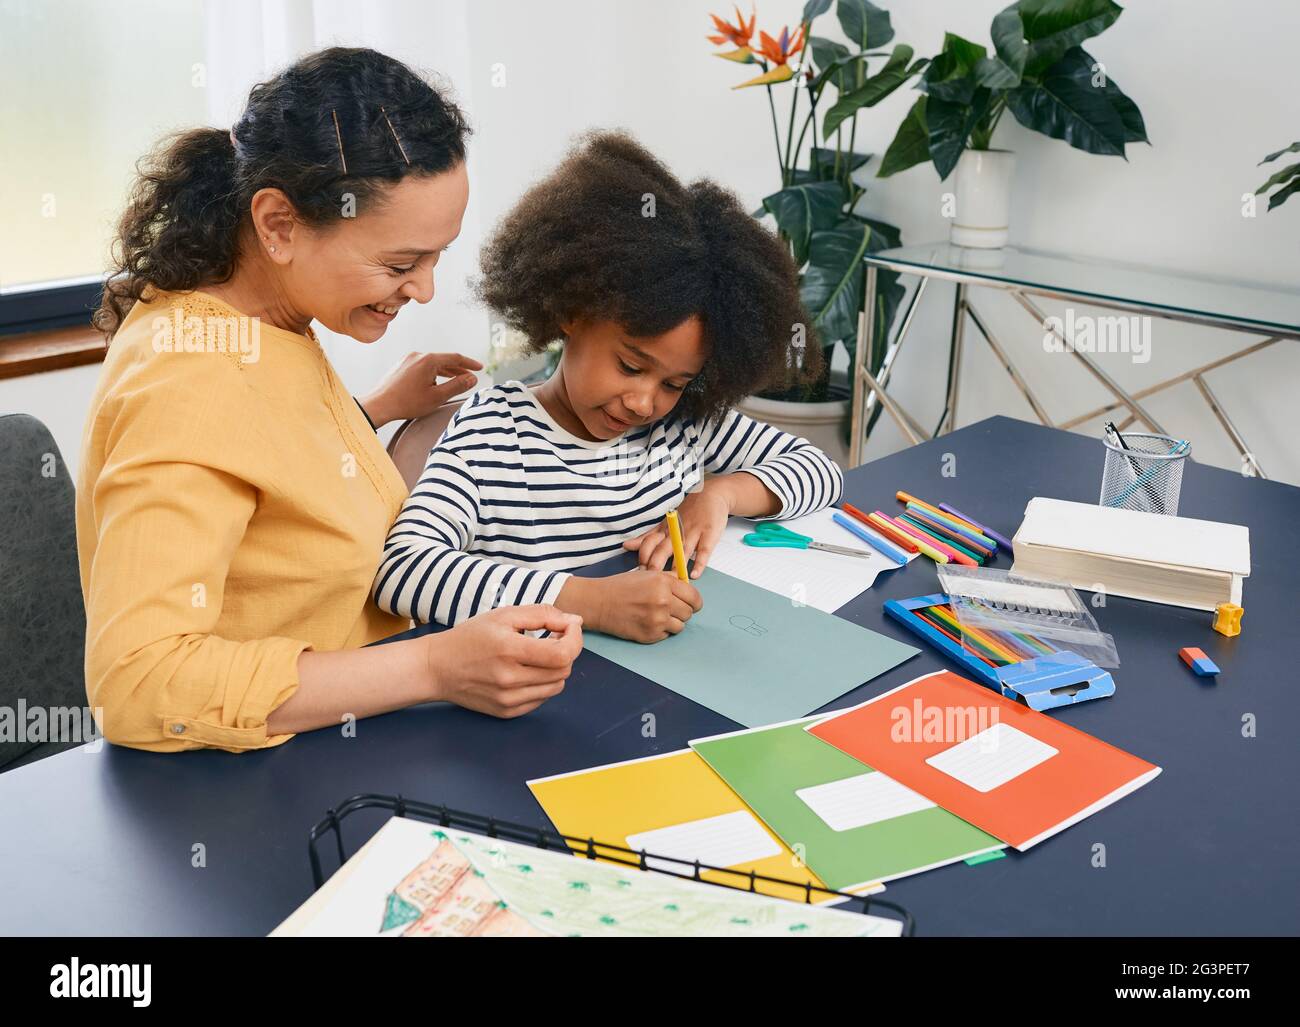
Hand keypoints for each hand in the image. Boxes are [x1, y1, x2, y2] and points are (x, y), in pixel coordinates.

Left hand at [360, 351, 483, 427]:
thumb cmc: (406, 402)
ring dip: (445, 372)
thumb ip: (457, 385)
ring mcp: (408, 360)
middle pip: (444, 360)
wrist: (379, 405)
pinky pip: (422, 366)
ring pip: (432, 364)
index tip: (479, 368)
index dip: (470, 363)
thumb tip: (472, 378)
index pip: (455, 358)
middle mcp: (418, 355)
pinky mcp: (401, 366)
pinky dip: (433, 373)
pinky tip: (435, 382)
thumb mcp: (437, 397)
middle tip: (470, 377)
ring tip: (455, 380)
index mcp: (428, 360)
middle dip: (458, 369)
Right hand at [426, 605, 582, 717]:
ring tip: (538, 655)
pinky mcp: (507, 712)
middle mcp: (509, 679)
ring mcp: (508, 699)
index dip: (574, 639)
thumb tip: (575, 621)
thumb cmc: (471, 637)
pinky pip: (542, 699)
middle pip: (563, 671)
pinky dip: (542, 684)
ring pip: (557, 686)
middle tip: (552, 638)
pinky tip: (526, 671)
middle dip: (566, 651)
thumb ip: (542, 614)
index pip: (562, 654)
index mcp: (508, 650)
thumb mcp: (504, 615)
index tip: (568, 627)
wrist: (437, 668)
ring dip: (556, 669)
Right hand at [586, 569, 702, 643]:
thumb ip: (670, 580)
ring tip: (657, 615)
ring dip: (672, 622)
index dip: (694, 601)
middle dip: (682, 611)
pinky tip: (647, 622)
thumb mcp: (647, 574)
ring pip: (681, 626)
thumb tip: (689, 588)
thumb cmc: (622, 586)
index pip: (694, 597)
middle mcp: (663, 601)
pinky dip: (661, 630)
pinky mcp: (651, 634)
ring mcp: (657, 620)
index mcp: (664, 583)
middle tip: (669, 609)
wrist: (599, 603)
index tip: (690, 603)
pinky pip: (667, 635)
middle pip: (689, 613)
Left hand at [622, 481, 734, 578]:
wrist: (712, 494)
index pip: (649, 543)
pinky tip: (694, 574)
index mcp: (665, 529)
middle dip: (656, 564)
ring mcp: (693, 532)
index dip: (643, 557)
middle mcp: (677, 532)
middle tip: (651, 579)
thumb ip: (647, 537)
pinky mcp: (709, 534)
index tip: (639, 572)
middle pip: (663, 548)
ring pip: (682, 551)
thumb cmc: (688, 512)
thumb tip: (627, 546)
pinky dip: (700, 563)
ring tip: (671, 581)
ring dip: (676, 566)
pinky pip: (704, 550)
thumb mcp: (665, 523)